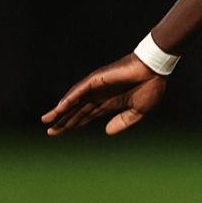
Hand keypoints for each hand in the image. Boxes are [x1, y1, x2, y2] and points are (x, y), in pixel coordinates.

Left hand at [41, 55, 168, 135]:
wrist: (154, 70)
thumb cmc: (151, 86)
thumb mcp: (139, 111)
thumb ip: (123, 122)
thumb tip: (106, 132)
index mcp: (110, 102)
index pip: (87, 115)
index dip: (75, 123)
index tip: (63, 132)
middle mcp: (100, 95)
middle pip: (77, 110)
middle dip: (64, 121)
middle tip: (51, 132)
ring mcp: (97, 87)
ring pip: (74, 101)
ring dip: (60, 110)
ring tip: (47, 121)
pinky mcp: (96, 79)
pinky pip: (79, 91)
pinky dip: (69, 99)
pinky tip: (60, 108)